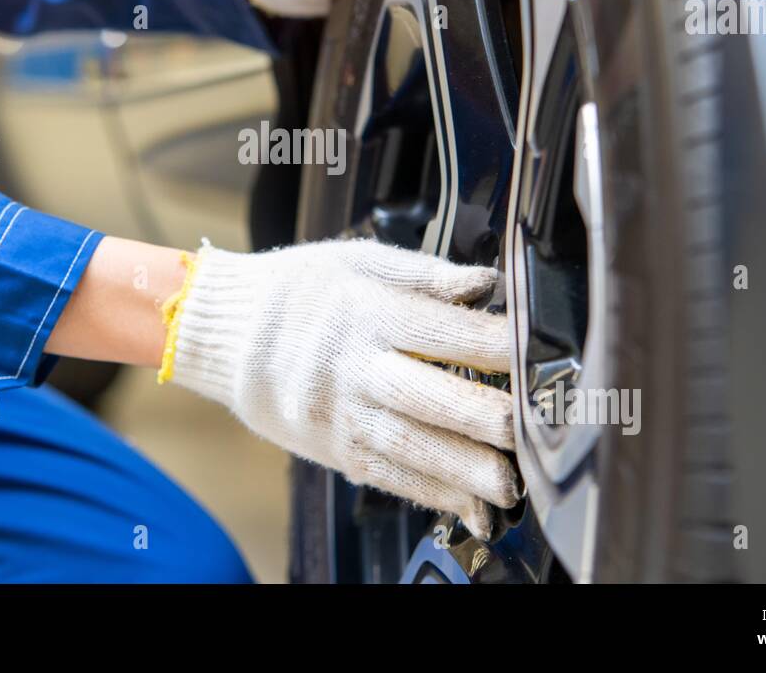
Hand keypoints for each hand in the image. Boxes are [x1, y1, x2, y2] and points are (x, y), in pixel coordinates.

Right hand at [168, 238, 518, 539]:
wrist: (225, 335)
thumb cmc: (296, 290)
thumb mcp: (357, 260)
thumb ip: (425, 274)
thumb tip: (485, 283)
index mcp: (366, 312)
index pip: (444, 331)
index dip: (497, 345)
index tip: (539, 356)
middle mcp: (354, 367)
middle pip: (428, 397)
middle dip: (486, 419)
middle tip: (533, 432)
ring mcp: (341, 414)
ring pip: (412, 447)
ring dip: (466, 469)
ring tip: (512, 485)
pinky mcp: (335, 447)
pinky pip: (389, 475)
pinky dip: (432, 493)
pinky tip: (469, 505)